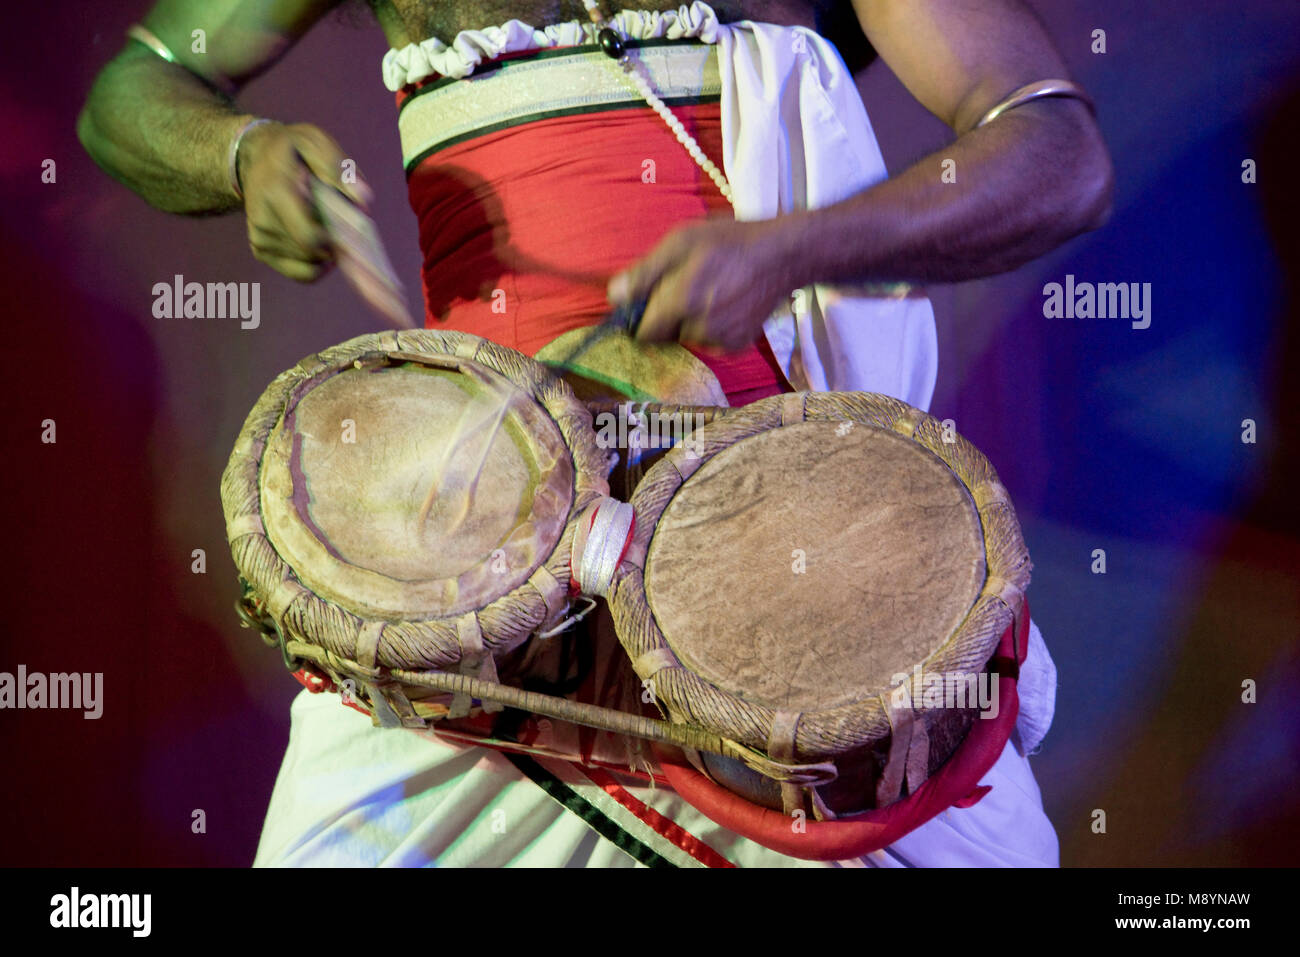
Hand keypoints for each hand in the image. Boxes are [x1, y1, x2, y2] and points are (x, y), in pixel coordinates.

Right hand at [237, 121, 372, 281]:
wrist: (255, 157)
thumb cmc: (293, 150)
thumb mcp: (315, 141)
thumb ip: (339, 168)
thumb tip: (364, 200)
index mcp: (276, 192)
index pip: (309, 238)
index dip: (335, 242)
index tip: (347, 227)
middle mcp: (263, 219)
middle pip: (313, 254)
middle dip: (334, 245)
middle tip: (339, 224)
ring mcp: (259, 238)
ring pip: (309, 265)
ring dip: (326, 252)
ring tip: (323, 224)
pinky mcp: (261, 250)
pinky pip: (300, 273)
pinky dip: (316, 263)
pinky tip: (319, 242)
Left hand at [607, 216, 797, 351]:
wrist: (782, 256)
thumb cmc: (729, 242)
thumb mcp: (681, 241)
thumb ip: (645, 272)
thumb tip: (615, 296)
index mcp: (684, 300)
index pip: (643, 332)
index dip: (641, 318)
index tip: (650, 301)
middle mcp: (701, 327)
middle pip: (664, 335)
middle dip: (667, 316)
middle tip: (687, 287)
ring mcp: (721, 339)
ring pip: (687, 338)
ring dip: (690, 320)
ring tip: (711, 291)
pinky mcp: (737, 346)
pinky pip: (709, 342)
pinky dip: (711, 327)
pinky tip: (726, 304)